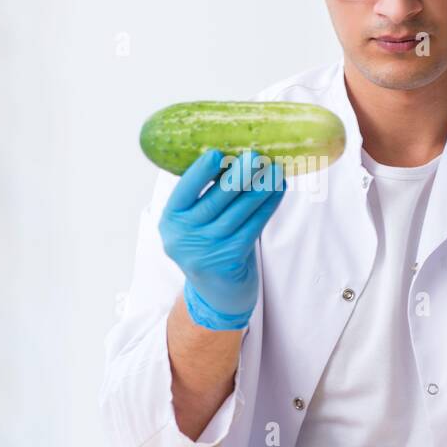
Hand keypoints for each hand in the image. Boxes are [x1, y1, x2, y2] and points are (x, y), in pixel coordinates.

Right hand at [159, 148, 285, 330]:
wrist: (217, 293)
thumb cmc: (208, 245)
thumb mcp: (195, 223)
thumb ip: (204, 196)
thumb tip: (233, 156)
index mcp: (170, 219)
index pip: (183, 191)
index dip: (199, 172)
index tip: (218, 153)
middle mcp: (182, 236)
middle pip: (215, 199)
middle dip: (238, 175)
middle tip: (256, 155)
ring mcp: (205, 250)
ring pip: (237, 212)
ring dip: (259, 189)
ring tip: (275, 170)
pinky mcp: (228, 260)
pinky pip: (252, 227)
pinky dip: (267, 206)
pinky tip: (277, 191)